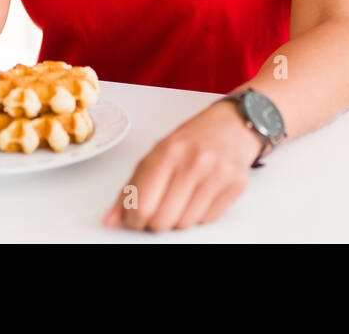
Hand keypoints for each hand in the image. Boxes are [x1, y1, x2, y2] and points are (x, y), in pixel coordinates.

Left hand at [103, 100, 261, 231]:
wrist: (234, 124)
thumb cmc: (193, 139)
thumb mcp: (158, 153)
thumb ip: (132, 187)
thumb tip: (111, 220)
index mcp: (168, 152)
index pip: (142, 205)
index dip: (133, 220)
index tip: (134, 218)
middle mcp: (194, 162)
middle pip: (162, 221)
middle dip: (156, 221)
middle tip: (160, 206)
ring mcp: (217, 174)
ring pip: (184, 225)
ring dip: (179, 217)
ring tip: (184, 195)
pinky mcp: (236, 185)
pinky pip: (207, 220)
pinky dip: (201, 214)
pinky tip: (202, 193)